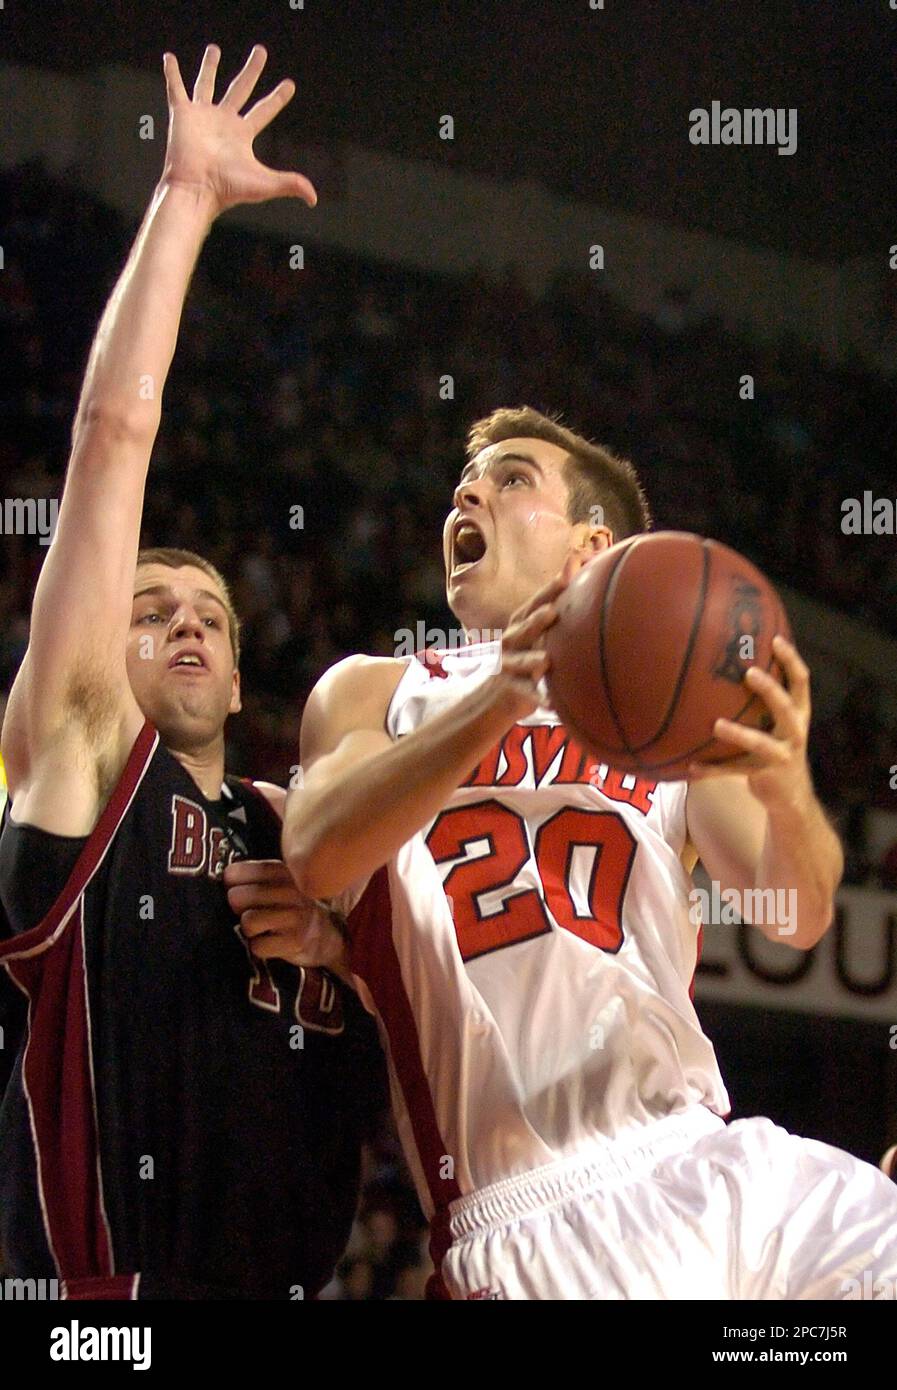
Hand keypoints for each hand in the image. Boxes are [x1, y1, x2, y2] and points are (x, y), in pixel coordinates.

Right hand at [161, 44, 316, 215]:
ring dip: (210, 66)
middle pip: (241, 89)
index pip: (265, 110)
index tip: (290, 84)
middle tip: (260, 52)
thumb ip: (290, 184)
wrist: (197, 189)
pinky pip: (176, 88)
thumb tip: (313, 198)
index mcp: (242, 135)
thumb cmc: (227, 189)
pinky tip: (169, 58)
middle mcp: (223, 122)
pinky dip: (172, 73)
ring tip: (214, 49)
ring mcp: (202, 116)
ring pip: (207, 84)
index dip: (278, 98)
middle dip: (252, 70)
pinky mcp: (182, 114)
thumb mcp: (264, 184)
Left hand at [223, 858, 350, 980]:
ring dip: (249, 930)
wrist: (324, 934)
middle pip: (237, 898)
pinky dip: (259, 948)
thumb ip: (251, 877)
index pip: (236, 872)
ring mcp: (295, 915)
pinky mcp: (295, 940)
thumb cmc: (289, 907)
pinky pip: (258, 946)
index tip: (238, 890)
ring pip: (248, 921)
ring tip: (261, 928)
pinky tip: (270, 941)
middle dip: (239, 909)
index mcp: (280, 871)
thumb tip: (216, 880)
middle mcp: (290, 890)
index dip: (231, 885)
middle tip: (251, 912)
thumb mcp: (276, 884)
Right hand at [489, 553, 585, 721]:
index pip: (533, 603)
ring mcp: (509, 665)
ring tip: (545, 661)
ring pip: (520, 661)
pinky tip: (550, 703)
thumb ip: (555, 601)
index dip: (548, 592)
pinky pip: (525, 693)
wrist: (501, 691)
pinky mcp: (512, 688)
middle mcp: (511, 640)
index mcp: (520, 622)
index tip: (565, 579)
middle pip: (522, 629)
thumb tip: (578, 561)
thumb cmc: (529, 651)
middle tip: (552, 613)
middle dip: (535, 622)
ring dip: (531, 661)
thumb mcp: (539, 628)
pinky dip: (536, 697)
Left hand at [686, 635, 813, 812]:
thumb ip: (762, 701)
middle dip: (769, 689)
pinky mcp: (765, 775)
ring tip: (717, 725)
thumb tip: (729, 665)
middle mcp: (795, 731)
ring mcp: (782, 755)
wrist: (791, 796)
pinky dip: (712, 770)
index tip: (775, 638)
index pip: (801, 681)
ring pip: (760, 743)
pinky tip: (692, 768)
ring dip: (739, 734)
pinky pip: (734, 772)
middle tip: (748, 673)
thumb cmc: (775, 747)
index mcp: (798, 713)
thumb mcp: (777, 724)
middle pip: (785, 705)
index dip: (791, 660)